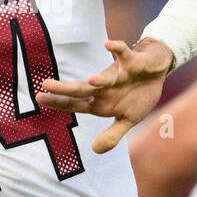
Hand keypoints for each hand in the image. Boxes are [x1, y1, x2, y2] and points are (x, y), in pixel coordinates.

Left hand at [35, 37, 173, 153]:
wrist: (156, 70)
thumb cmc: (138, 95)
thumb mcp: (128, 119)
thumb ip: (112, 135)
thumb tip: (95, 151)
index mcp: (101, 101)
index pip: (76, 104)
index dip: (59, 103)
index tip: (40, 99)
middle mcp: (105, 87)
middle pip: (83, 89)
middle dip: (66, 89)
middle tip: (45, 85)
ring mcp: (118, 74)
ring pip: (106, 76)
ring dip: (101, 79)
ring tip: (91, 80)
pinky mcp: (132, 62)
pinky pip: (123, 53)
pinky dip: (117, 48)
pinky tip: (108, 45)